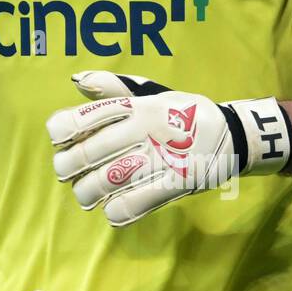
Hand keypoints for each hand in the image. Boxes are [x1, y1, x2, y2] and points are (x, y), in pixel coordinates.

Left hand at [45, 71, 291, 226]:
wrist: (232, 134)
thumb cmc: (181, 113)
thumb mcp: (151, 93)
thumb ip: (113, 88)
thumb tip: (76, 80)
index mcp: (136, 106)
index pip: (87, 116)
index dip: (63, 129)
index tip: (59, 139)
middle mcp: (146, 129)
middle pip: (91, 152)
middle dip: (68, 166)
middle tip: (65, 173)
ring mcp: (163, 157)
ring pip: (109, 180)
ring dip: (88, 192)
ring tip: (85, 195)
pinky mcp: (179, 182)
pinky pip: (139, 201)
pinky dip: (118, 210)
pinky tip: (111, 210)